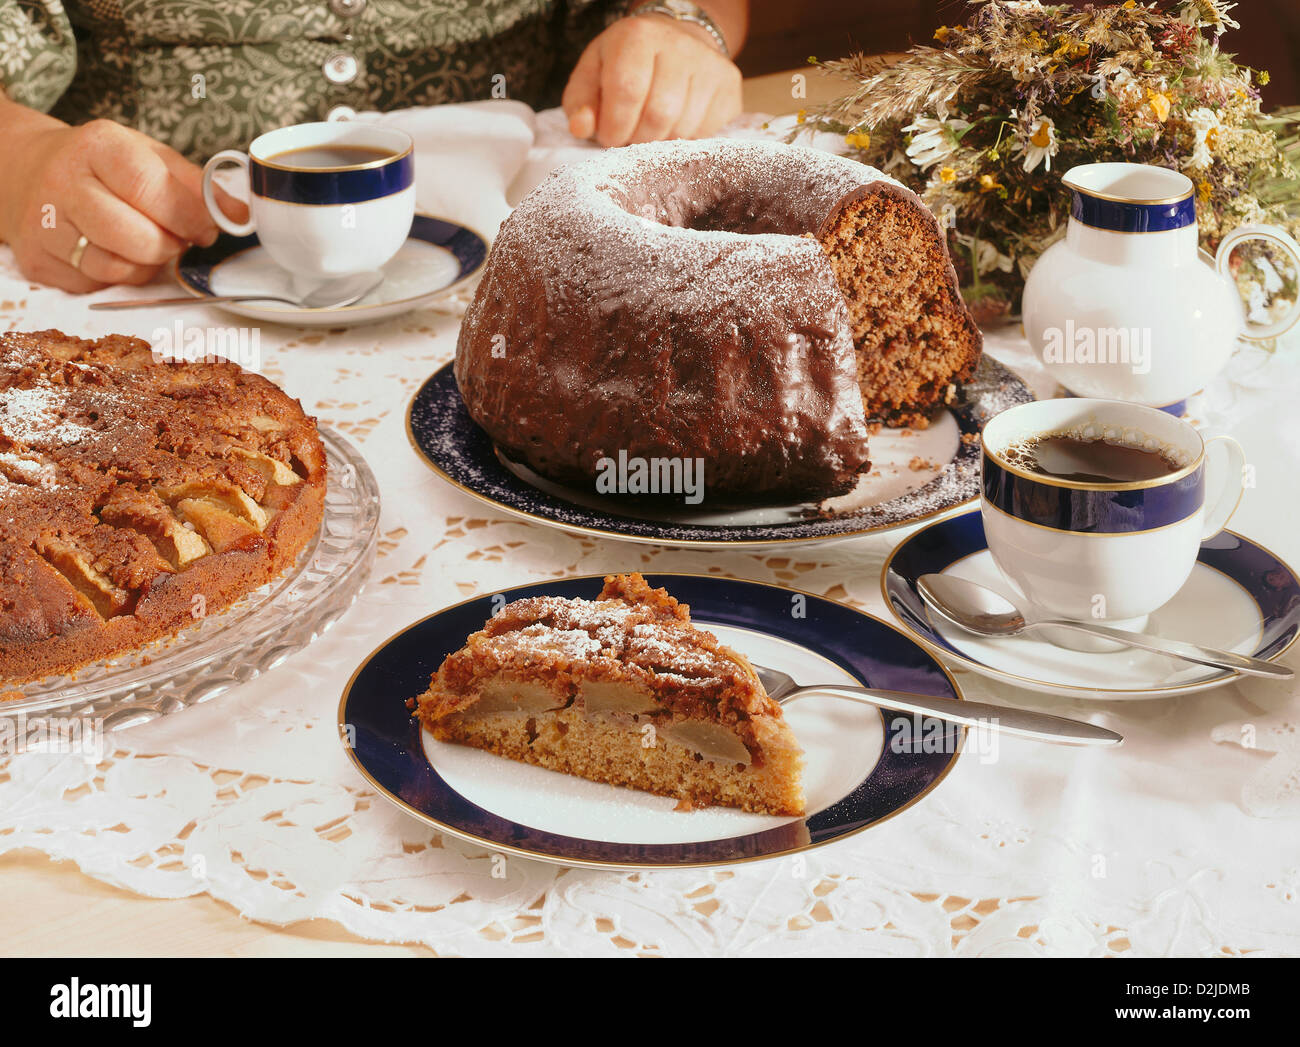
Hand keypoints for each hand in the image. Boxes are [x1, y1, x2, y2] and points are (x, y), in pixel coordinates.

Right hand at [0, 105, 246, 292]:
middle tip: (177, 238)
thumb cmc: (104, 166)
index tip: (206, 228)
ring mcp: (44, 225)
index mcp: (97, 147)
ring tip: (145, 242)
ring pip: (118, 268)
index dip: (187, 216)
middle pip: (136, 237)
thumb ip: (197, 186)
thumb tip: (241, 216)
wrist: (29, 171)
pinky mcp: (37, 261)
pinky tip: (115, 253)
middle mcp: (63, 183)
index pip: (148, 187)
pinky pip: (96, 285)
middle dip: (170, 246)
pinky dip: (118, 276)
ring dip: (146, 264)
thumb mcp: (150, 157)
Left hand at [562, 14, 742, 146]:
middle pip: (659, 115)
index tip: (610, 137)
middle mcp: (678, 45)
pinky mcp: (729, 85)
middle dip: (638, 139)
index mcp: (638, 36)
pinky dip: (685, 141)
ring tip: (651, 131)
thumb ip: (580, 102)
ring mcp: (709, 64)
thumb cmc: (627, 64)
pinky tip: (674, 127)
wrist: (676, 42)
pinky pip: (707, 133)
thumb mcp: (594, 74)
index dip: (615, 126)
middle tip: (631, 138)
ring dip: (661, 143)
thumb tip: (581, 127)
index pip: (627, 91)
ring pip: (684, 128)